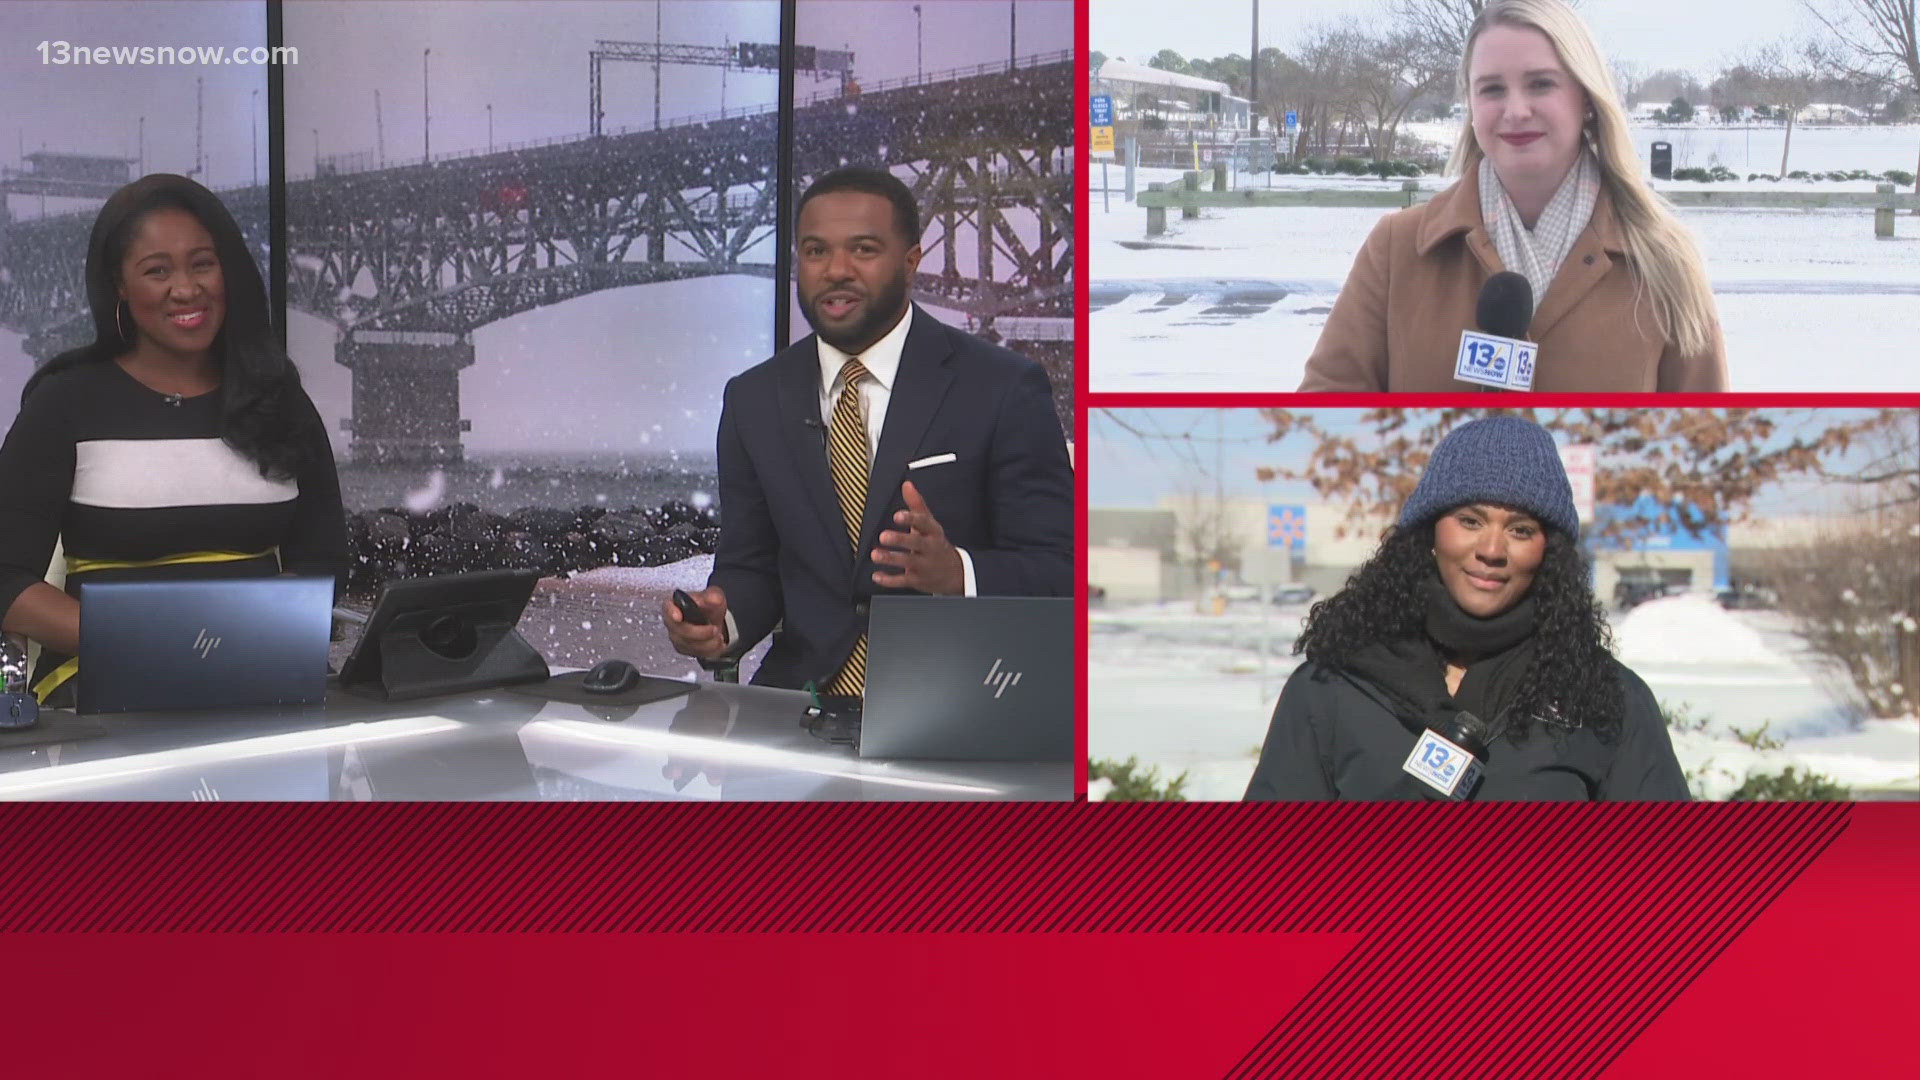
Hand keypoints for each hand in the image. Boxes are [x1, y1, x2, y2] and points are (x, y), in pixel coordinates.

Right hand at [663, 585, 730, 659]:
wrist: (713, 620)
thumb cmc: (708, 607)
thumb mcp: (714, 596)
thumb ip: (713, 597)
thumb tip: (713, 600)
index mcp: (675, 604)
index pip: (668, 608)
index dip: (671, 612)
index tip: (678, 616)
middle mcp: (672, 622)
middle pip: (680, 631)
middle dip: (700, 633)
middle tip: (714, 629)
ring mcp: (677, 637)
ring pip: (690, 645)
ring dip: (709, 642)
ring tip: (719, 636)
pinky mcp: (685, 649)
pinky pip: (697, 653)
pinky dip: (711, 649)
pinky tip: (717, 642)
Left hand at [872, 480, 963, 594]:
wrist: (955, 574)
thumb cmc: (935, 544)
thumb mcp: (929, 524)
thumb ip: (916, 505)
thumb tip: (907, 485)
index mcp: (932, 532)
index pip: (924, 523)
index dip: (911, 519)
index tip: (898, 515)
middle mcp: (929, 549)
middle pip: (915, 543)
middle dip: (900, 540)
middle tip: (884, 536)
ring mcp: (923, 566)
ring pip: (907, 562)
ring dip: (890, 559)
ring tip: (875, 555)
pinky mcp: (916, 580)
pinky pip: (902, 581)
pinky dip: (888, 580)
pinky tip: (877, 575)